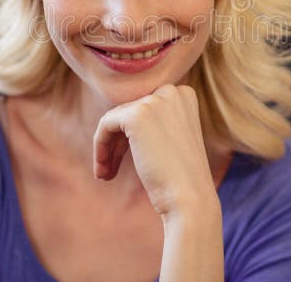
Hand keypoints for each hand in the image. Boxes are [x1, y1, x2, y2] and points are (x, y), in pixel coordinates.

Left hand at [92, 84, 217, 217]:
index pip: (145, 107)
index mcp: (184, 95)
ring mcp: (155, 101)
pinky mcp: (137, 115)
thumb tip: (118, 116)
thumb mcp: (173, 140)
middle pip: (129, 111)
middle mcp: (172, 91)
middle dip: (117, 142)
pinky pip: (106, 124)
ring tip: (105, 174)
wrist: (190, 198)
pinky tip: (103, 171)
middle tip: (110, 171)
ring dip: (107, 147)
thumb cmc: (181, 178)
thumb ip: (154, 122)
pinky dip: (100, 146)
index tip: (125, 160)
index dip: (131, 135)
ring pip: (115, 118)